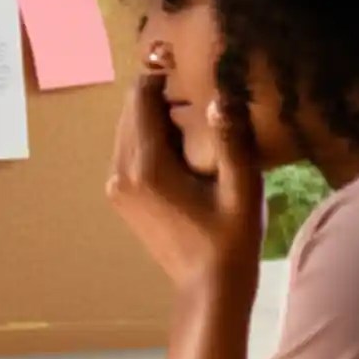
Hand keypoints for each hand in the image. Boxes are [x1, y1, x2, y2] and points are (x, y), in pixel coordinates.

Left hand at [106, 72, 263, 295]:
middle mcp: (120, 172)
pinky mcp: (119, 196)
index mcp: (146, 166)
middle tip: (199, 94)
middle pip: (129, 111)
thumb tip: (222, 96)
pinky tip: (181, 149)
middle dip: (159, 96)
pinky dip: (149, 139)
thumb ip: (232, 140)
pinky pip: (127, 150)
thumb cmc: (231, 239)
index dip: (164, 77)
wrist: (208, 287)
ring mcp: (115, 186)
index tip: (194, 71)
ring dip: (154, 118)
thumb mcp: (242, 188)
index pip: (140, 98)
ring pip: (126, 129)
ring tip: (195, 122)